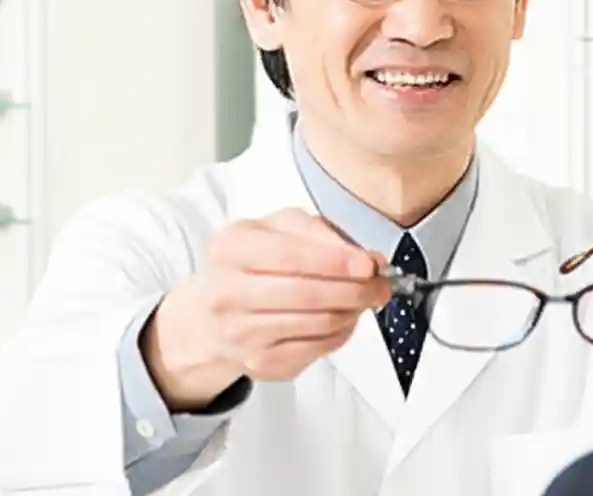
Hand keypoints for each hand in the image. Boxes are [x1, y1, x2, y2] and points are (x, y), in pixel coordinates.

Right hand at [142, 208, 390, 410]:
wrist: (211, 313)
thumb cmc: (253, 263)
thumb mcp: (277, 229)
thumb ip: (318, 232)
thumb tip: (366, 258)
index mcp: (231, 248)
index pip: (289, 255)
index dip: (335, 261)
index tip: (368, 264)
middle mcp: (228, 292)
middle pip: (305, 294)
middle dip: (354, 289)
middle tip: (381, 284)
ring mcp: (242, 333)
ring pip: (317, 323)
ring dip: (353, 311)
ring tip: (367, 298)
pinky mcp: (260, 363)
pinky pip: (317, 348)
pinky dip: (342, 332)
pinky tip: (346, 318)